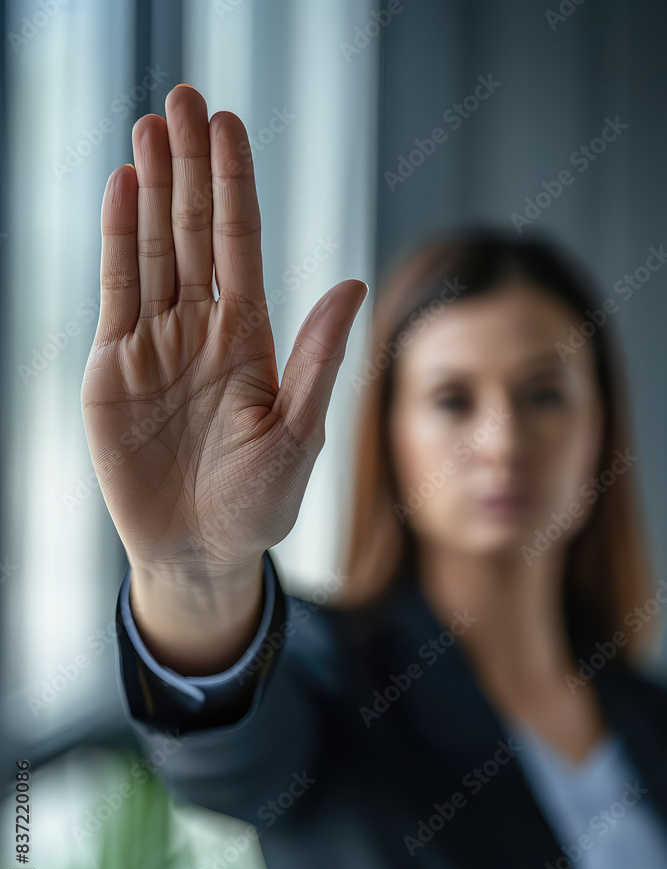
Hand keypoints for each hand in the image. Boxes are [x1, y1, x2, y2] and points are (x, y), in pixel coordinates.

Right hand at [81, 84, 367, 575]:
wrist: (199, 551)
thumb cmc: (257, 502)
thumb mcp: (297, 432)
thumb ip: (316, 357)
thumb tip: (352, 281)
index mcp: (249, 339)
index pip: (240, 245)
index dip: (234, 185)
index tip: (228, 127)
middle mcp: (201, 329)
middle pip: (194, 232)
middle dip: (190, 167)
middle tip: (186, 98)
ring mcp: (155, 345)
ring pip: (153, 250)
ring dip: (152, 188)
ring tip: (152, 126)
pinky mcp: (113, 368)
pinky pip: (116, 293)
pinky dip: (117, 241)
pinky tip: (123, 189)